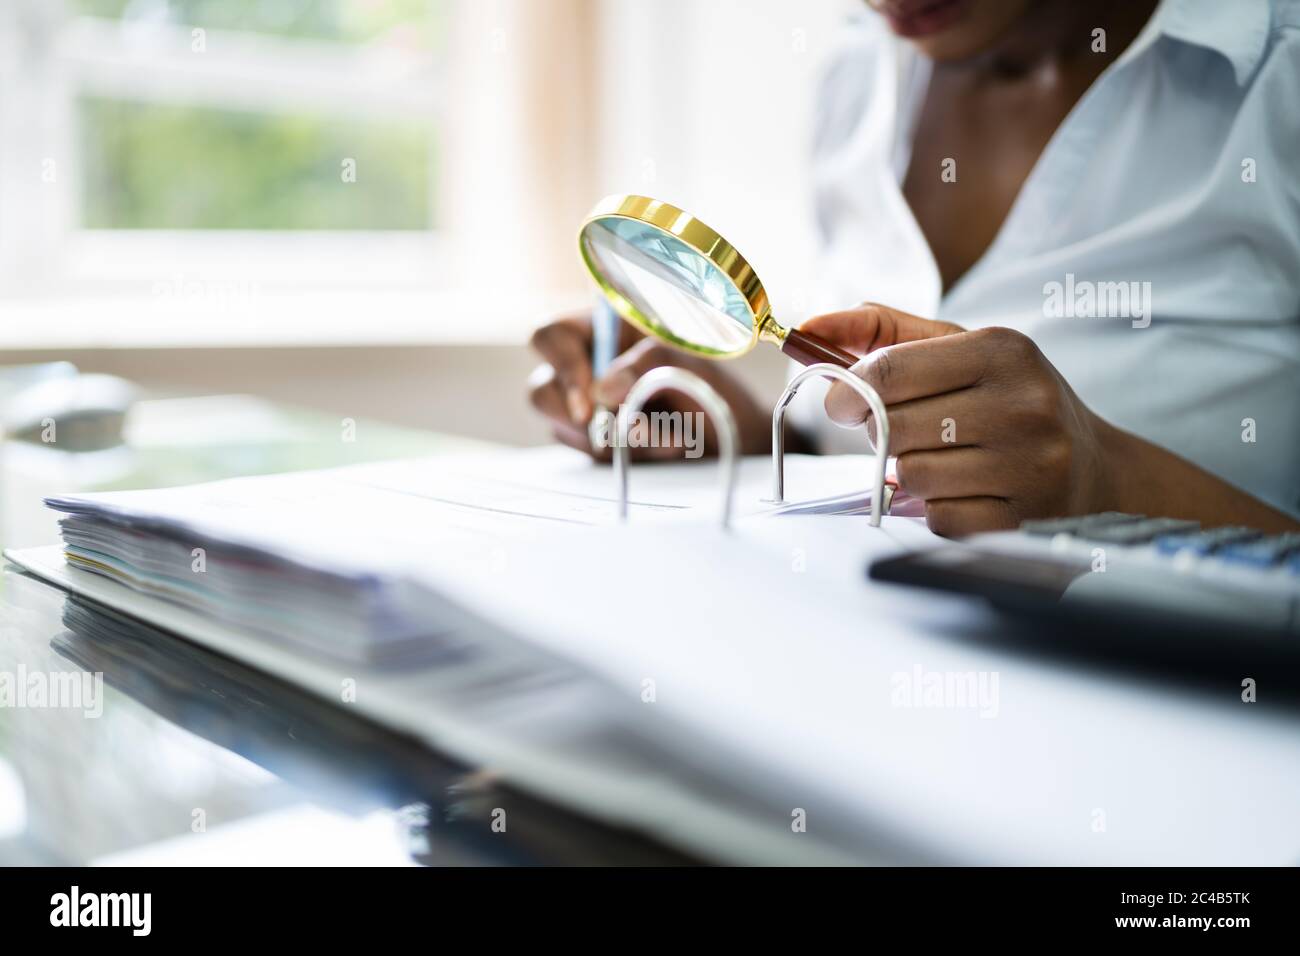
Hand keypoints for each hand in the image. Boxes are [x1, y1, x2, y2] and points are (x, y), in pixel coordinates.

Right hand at [527, 313, 770, 460]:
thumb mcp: (689, 364)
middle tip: (634, 430)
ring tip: (671, 436)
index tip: (592, 398)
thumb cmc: (715, 387)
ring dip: (619, 439)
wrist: (737, 434)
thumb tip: (601, 391)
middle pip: (543, 391)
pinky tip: (665, 446)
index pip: (550, 336)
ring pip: (567, 428)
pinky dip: (627, 456)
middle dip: (588, 418)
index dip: (562, 365)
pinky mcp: (595, 441)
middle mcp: (586, 366)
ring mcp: (586, 407)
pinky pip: (590, 454)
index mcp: (603, 329)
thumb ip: (647, 364)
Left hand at [801, 304, 1117, 536]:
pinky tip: (965, 489)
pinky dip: (934, 508)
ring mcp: (1027, 466)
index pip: (889, 371)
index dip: (847, 390)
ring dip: (908, 472)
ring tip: (940, 457)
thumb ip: (882, 331)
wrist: (1094, 468)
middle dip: (881, 432)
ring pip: (910, 476)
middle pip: (893, 427)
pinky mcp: (1023, 518)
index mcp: (1002, 349)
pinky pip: (937, 518)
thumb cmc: (1008, 398)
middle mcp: (1022, 404)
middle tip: (902, 430)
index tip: (839, 402)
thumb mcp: (960, 349)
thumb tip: (810, 327)